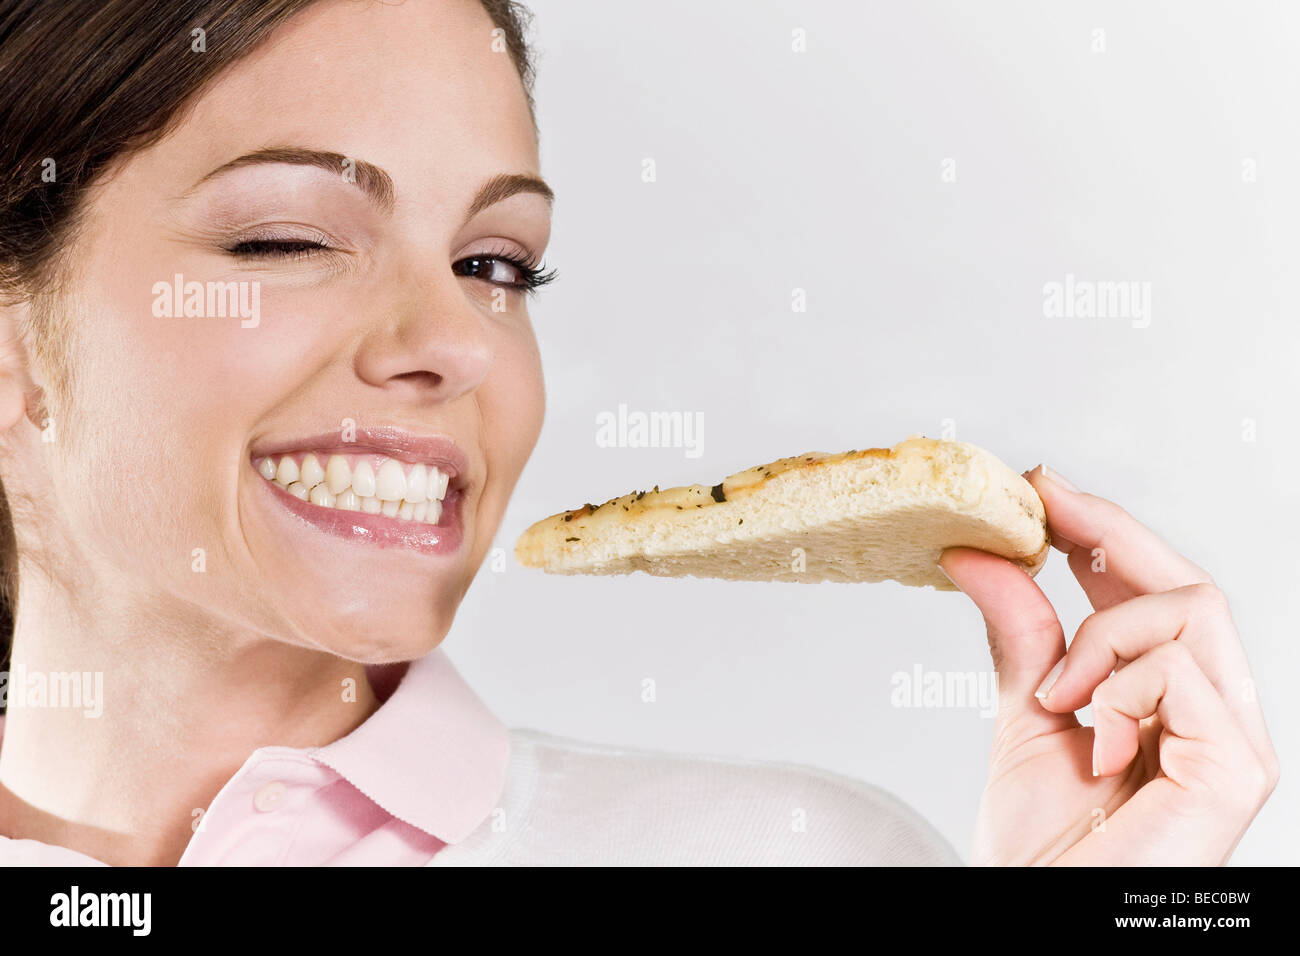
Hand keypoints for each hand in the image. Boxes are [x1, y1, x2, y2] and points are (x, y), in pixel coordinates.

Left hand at [939, 465, 1278, 865]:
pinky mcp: (1240, 767)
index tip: (1042, 489)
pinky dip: (1118, 689)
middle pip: (1189, 583)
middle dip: (1110, 532)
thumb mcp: (1025, 716)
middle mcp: (1214, 711)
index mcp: (1169, 699)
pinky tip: (1091, 737)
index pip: (1155, 592)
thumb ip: (1022, 637)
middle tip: (1041, 501)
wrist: (1040, 912)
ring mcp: (1235, 739)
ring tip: (1056, 696)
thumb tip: (981, 556)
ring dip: (1101, 637)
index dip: (1105, 532)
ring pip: (1190, 611)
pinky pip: (1182, 673)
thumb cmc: (1043, 847)